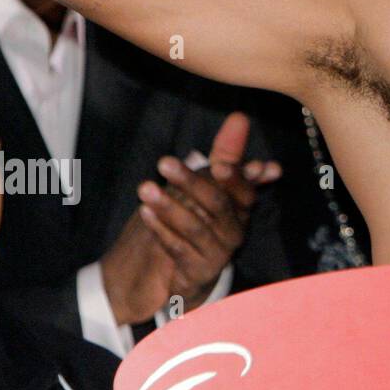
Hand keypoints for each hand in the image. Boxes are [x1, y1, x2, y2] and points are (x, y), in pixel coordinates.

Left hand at [137, 112, 279, 309]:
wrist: (180, 271)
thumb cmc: (197, 218)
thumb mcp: (209, 183)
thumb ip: (226, 152)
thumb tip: (240, 117)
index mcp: (242, 207)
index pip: (244, 190)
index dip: (233, 178)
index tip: (217, 165)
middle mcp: (235, 230)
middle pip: (217, 205)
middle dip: (191, 182)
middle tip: (165, 162)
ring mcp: (218, 253)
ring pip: (196, 227)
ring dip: (169, 206)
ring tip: (145, 188)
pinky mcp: (199, 272)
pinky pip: (179, 249)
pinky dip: (162, 230)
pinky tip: (146, 213)